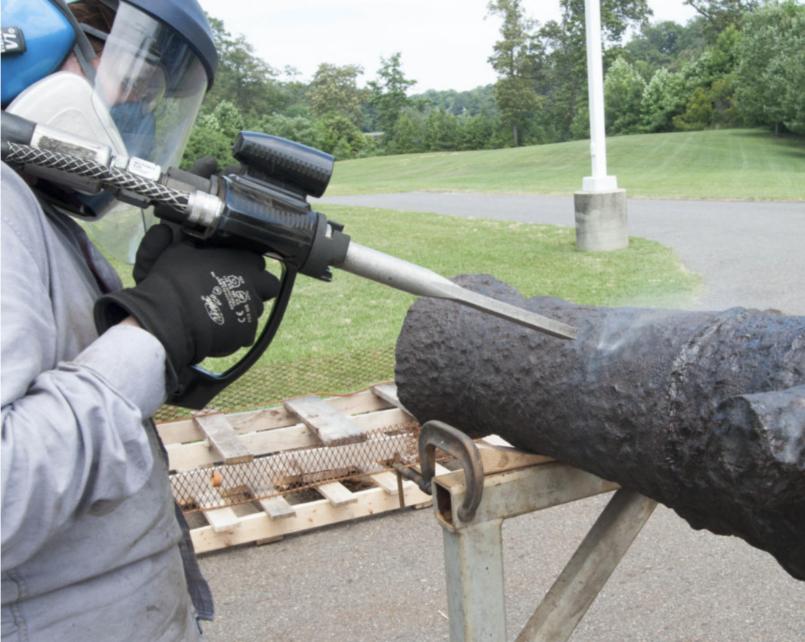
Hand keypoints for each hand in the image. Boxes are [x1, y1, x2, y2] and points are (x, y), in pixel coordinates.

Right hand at [94, 224, 279, 378]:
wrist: (170, 319)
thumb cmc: (174, 282)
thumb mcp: (178, 252)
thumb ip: (192, 243)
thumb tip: (190, 236)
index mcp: (242, 261)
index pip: (257, 259)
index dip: (246, 265)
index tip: (233, 269)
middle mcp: (254, 284)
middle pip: (269, 284)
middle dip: (259, 287)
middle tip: (238, 291)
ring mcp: (252, 310)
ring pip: (258, 308)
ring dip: (245, 309)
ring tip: (223, 312)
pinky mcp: (247, 333)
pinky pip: (247, 332)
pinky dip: (236, 332)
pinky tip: (219, 330)